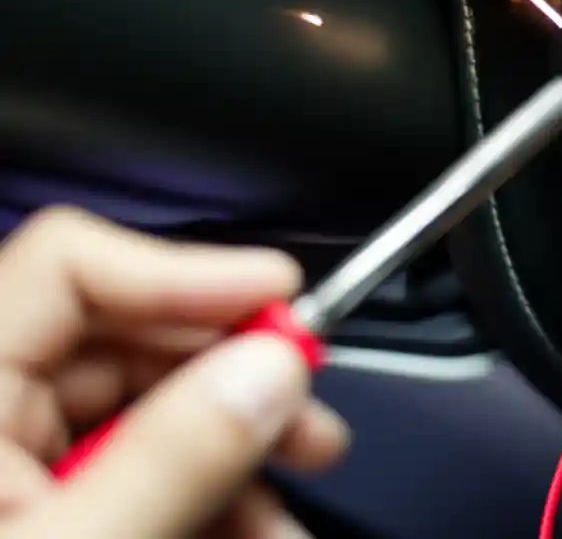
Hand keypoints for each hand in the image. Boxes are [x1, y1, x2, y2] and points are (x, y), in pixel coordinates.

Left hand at [0, 208, 347, 537]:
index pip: (71, 268)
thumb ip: (172, 459)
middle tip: (311, 426)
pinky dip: (212, 499)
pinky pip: (145, 473)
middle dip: (243, 387)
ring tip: (284, 526)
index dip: (190, 273)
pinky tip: (254, 532)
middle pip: (135, 346)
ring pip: (156, 417)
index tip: (283, 298)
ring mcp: (17, 462)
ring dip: (242, 460)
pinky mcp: (48, 506)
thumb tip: (269, 370)